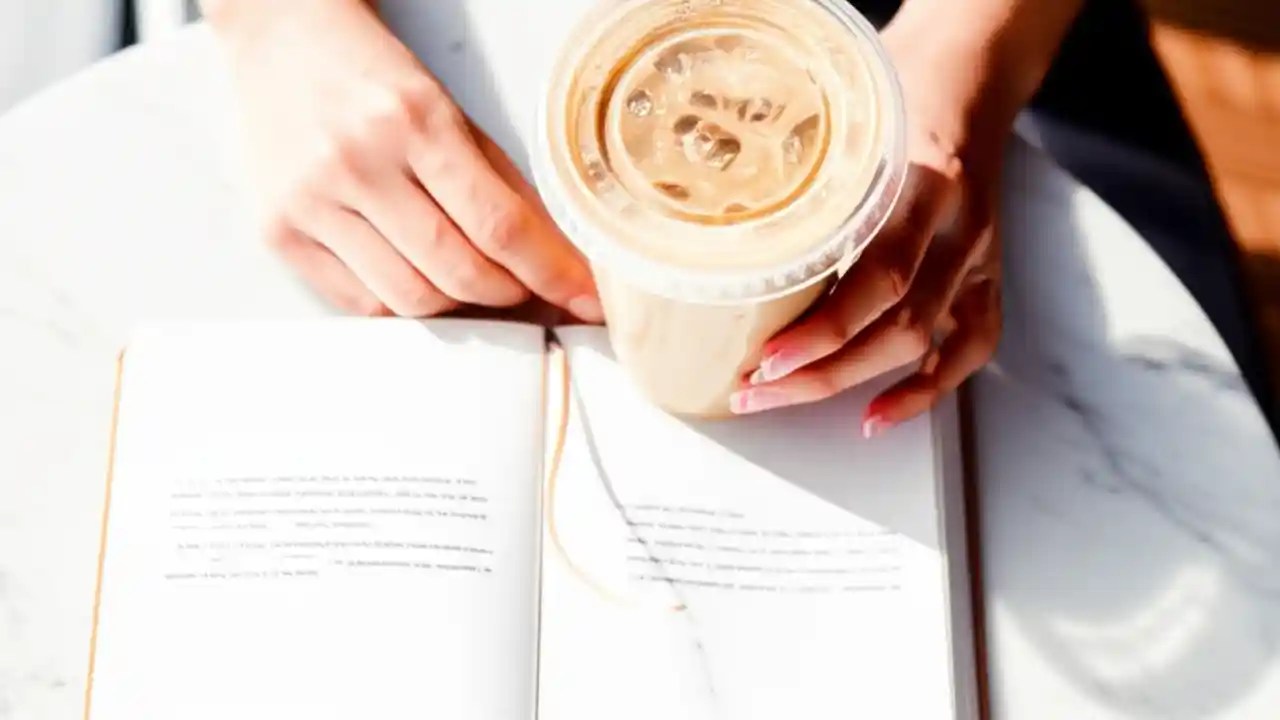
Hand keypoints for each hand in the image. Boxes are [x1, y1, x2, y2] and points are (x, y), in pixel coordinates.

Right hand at [210, 0, 601, 319]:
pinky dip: (403, 303)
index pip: (498, 224)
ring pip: (411, 300)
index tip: (583, 298)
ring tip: (467, 278)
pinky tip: (415, 275)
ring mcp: (310, 201)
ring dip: (457, 304)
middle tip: (524, 287)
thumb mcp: (451, 111)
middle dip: (508, 293)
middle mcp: (357, 162)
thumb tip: (558, 259)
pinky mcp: (278, 232)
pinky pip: (362, 303)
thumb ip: (504, 185)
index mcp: (413, 120)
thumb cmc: (372, 76)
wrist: (280, 40)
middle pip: (457, 273)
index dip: (550, 273)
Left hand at [731, 14, 1008, 434]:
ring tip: (782, 399)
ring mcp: (979, 257)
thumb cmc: (898, 91)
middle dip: (819, 371)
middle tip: (752, 390)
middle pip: (898, 327)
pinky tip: (875, 416)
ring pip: (924, 345)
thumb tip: (715, 228)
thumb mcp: (847, 121)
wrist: (969, 75)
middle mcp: (961, 227)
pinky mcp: (985, 276)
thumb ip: (802, 175)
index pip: (880, 277)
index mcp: (926, 181)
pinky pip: (968, 348)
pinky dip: (924, 391)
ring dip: (850, 383)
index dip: (823, 330)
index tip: (766, 360)